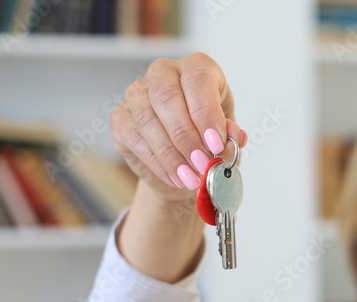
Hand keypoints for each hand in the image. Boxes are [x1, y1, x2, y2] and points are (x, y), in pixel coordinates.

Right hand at [110, 52, 247, 204]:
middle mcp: (164, 72)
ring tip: (191, 177)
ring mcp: (137, 92)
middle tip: (203, 164)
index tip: (216, 144)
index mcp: (197, 67)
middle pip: (166, 96)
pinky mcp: (120, 117)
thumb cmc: (210, 143)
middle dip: (187, 136)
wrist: (188, 166)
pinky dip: (157, 162)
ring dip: (171, 153)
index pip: (197, 79)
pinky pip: (134, 137)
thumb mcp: (228, 139)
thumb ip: (231, 136)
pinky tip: (175, 177)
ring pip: (147, 118)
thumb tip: (236, 137)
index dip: (206, 112)